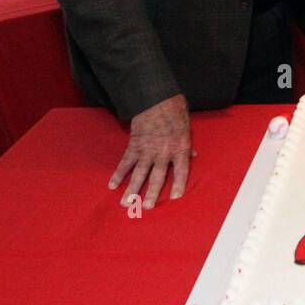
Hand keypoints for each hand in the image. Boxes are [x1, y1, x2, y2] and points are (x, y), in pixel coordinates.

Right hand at [109, 93, 193, 209]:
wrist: (156, 97)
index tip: (175, 198)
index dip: (179, 185)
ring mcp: (147, 149)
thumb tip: (192, 156)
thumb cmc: (175, 110)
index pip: (181, 171)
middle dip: (151, 193)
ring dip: (132, 189)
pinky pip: (125, 162)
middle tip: (146, 207)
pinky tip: (112, 185)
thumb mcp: (187, 127)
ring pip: (139, 173)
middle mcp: (163, 152)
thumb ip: (187, 145)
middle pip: (157, 177)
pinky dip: (118, 173)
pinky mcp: (134, 145)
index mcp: (180, 148)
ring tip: (126, 203)